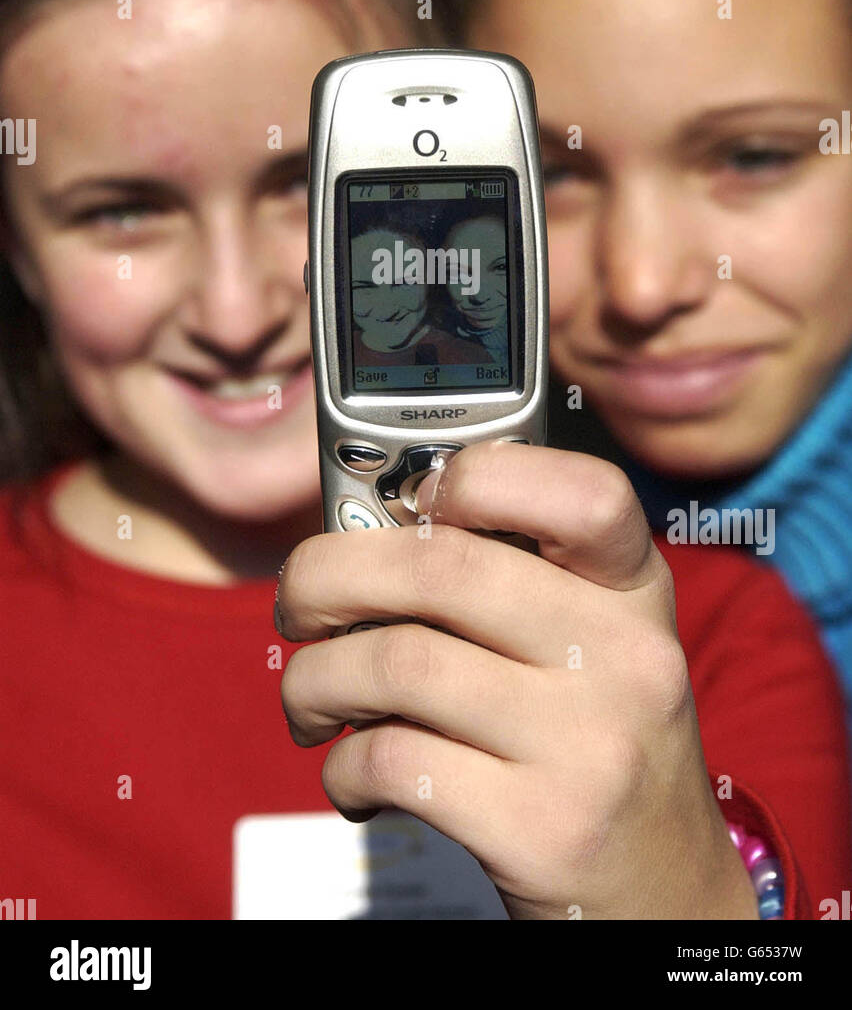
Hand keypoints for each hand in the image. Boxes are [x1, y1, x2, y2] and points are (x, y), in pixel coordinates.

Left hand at [275, 441, 757, 918]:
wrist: (665, 891)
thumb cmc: (594, 743)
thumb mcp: (590, 644)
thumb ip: (507, 583)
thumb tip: (358, 538)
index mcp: (633, 591)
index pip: (583, 492)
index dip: (482, 473)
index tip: (413, 502)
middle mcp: (625, 657)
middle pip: (440, 568)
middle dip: (326, 576)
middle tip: (297, 604)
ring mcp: (590, 746)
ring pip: (397, 664)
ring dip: (314, 679)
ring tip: (308, 700)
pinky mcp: (544, 831)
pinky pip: (394, 762)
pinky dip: (342, 765)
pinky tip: (353, 775)